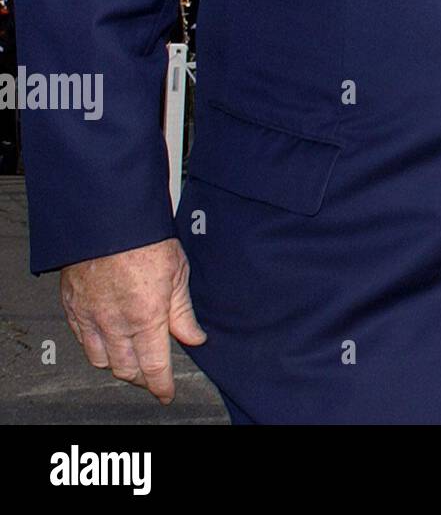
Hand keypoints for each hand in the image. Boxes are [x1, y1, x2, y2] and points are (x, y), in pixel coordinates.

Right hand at [59, 237, 205, 403]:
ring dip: (118, 366)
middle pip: (126, 370)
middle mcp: (115, 324)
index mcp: (146, 317)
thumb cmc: (146, 239)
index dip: (162, 385)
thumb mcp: (178, 273)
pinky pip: (82, 341)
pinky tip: (109, 341)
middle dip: (142, 379)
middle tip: (154, 377)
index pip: (154, 367)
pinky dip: (96, 348)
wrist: (108, 219)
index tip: (167, 393)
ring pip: (101, 361)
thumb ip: (183, 312)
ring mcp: (90, 317)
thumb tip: (195, 338)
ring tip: (133, 360)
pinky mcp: (73, 308)